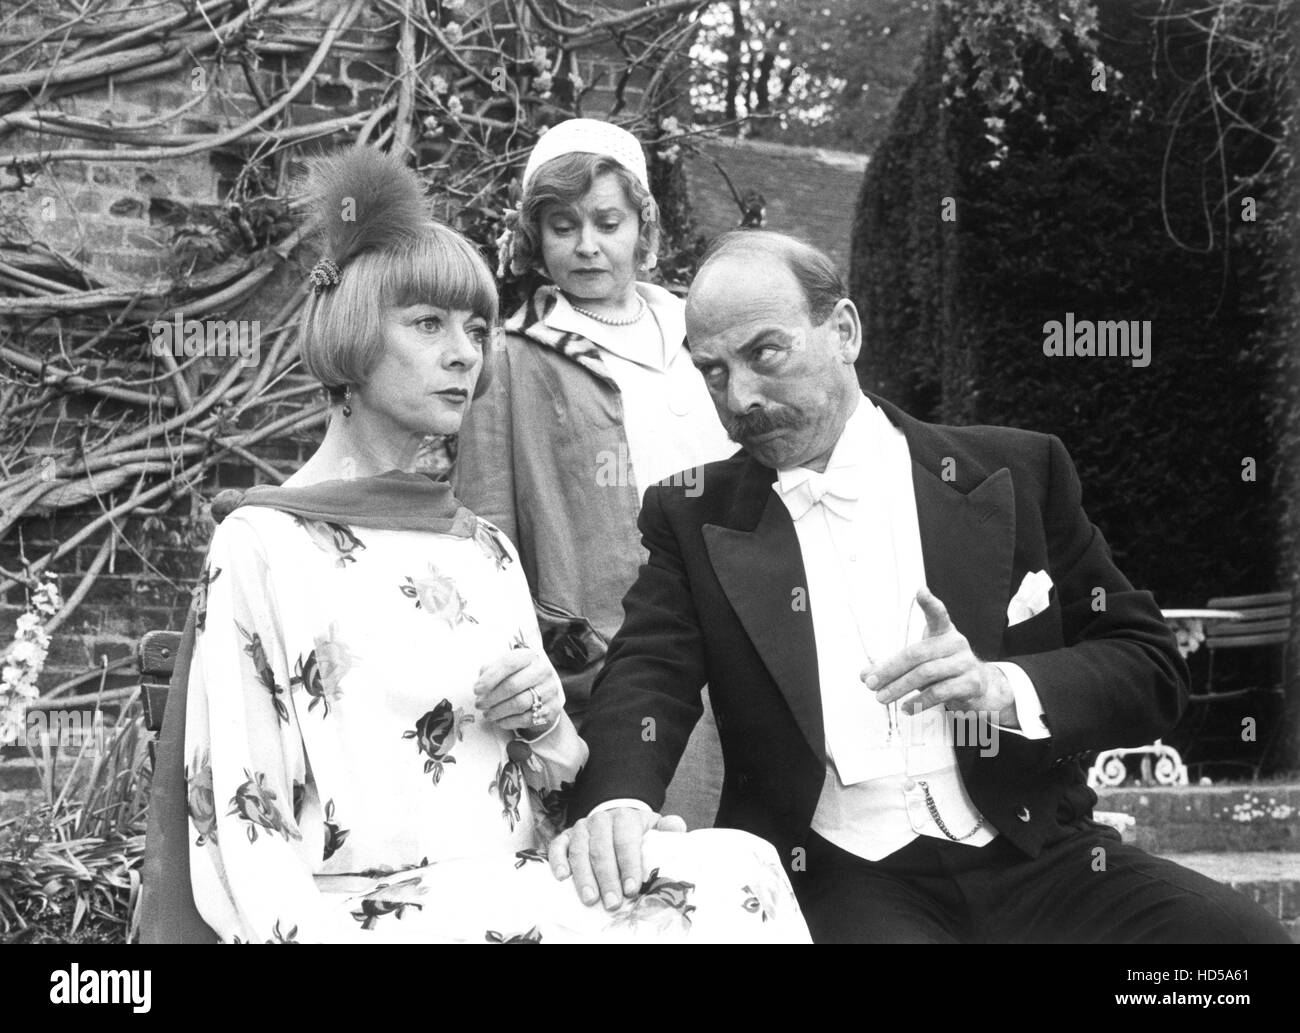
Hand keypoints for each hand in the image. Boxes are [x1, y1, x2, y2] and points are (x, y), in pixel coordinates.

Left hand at [473, 647, 561, 736]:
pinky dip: (509, 721)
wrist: (543, 693)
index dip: (490, 678)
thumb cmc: (518, 678)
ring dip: (498, 711)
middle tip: (479, 704)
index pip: (509, 663)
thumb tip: (481, 684)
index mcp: (529, 656)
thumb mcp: (505, 670)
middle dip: (491, 698)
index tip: (477, 690)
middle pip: (513, 685)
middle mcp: (542, 671)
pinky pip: (526, 718)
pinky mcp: (552, 708)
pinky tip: (499, 721)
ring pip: (519, 703)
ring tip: (487, 714)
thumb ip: (491, 671)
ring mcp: (549, 690)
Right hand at [547, 807, 687, 908]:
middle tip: (613, 903)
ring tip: (590, 900)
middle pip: (602, 849)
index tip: (632, 889)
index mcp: (625, 817)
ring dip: (584, 876)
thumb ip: (668, 827)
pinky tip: (562, 877)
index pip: (626, 840)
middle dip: (607, 878)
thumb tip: (676, 828)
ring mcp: (581, 827)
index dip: (629, 865)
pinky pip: (558, 846)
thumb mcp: (655, 826)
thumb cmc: (636, 831)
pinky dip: (558, 860)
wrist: (615, 817)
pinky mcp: (566, 836)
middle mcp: (601, 820)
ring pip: (580, 850)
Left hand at [861, 586, 1017, 727]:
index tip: (920, 591)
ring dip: (900, 687)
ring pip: (926, 673)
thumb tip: (864, 676)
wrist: (982, 690)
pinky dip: (919, 702)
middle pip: (917, 653)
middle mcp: (956, 643)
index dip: (929, 603)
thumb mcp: (919, 664)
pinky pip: (940, 692)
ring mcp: (966, 663)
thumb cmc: (944, 670)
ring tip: (882, 698)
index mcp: (943, 632)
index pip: (937, 614)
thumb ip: (892, 667)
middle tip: (871, 684)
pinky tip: (906, 708)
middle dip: (890, 670)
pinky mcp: (971, 684)